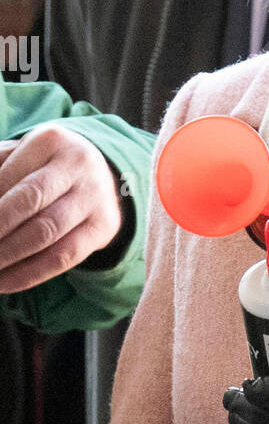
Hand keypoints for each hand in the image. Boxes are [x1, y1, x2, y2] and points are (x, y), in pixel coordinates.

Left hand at [0, 125, 123, 293]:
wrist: (102, 176)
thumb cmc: (45, 168)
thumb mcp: (21, 157)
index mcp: (51, 140)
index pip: (6, 177)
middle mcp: (79, 164)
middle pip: (28, 201)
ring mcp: (95, 197)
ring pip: (45, 232)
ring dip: (7, 255)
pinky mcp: (104, 227)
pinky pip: (63, 257)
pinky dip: (29, 274)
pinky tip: (3, 283)